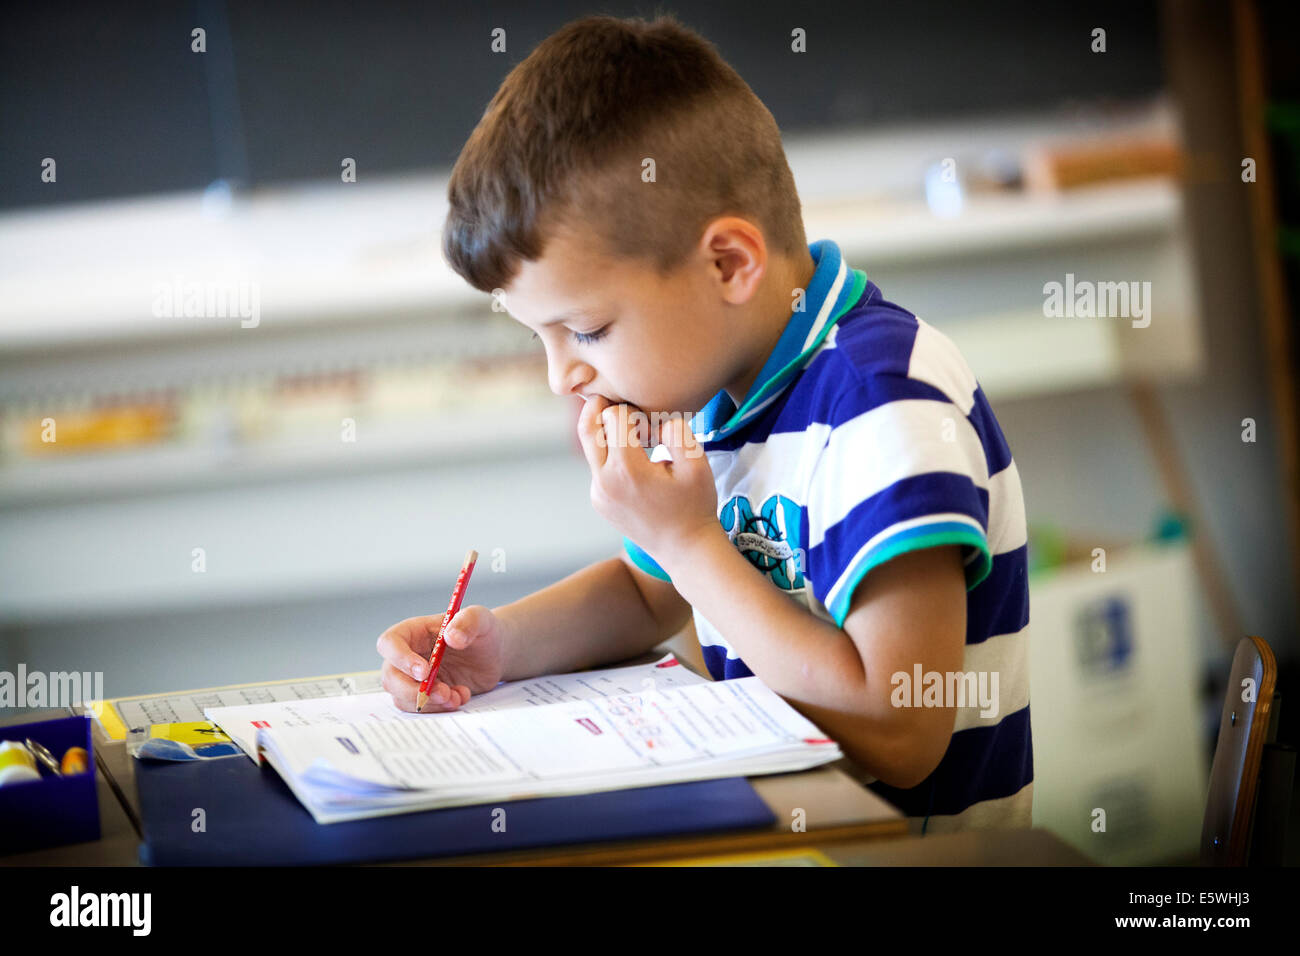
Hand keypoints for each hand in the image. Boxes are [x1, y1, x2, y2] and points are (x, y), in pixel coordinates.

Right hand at [375, 605, 507, 712]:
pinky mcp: (425, 695)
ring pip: (403, 698)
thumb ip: (468, 622)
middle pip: (391, 677)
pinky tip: (461, 696)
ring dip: (430, 703)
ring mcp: (414, 678)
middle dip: (414, 691)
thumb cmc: (482, 631)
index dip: (400, 659)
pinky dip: (441, 708)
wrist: (494, 654)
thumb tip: (452, 637)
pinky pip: (422, 708)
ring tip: (456, 696)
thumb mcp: (481, 619)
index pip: (389, 643)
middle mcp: (408, 655)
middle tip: (444, 693)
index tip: (424, 671)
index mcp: (413, 632)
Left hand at [576, 396, 718, 566]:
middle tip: (615, 397)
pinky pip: (598, 467)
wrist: (684, 548)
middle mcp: (604, 481)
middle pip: (587, 428)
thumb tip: (655, 420)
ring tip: (634, 435)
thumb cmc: (694, 505)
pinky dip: (611, 455)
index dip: (631, 409)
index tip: (649, 420)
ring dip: (607, 433)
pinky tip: (636, 462)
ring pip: (591, 448)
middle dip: (600, 408)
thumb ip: (677, 431)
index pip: (613, 417)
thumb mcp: (697, 464)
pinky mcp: (598, 500)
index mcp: (626, 469)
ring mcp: (598, 493)